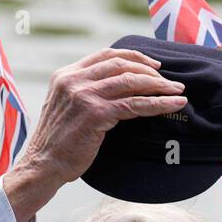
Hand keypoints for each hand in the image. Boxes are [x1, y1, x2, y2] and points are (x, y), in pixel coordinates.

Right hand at [3, 48, 186, 221]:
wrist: (43, 165)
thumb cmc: (57, 144)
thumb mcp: (66, 109)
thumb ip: (83, 94)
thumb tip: (114, 90)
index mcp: (66, 75)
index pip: (106, 55)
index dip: (133, 58)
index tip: (153, 66)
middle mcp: (74, 80)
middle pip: (121, 65)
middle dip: (151, 71)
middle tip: (171, 81)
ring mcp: (84, 95)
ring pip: (131, 82)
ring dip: (159, 86)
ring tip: (178, 92)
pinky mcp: (96, 113)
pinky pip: (135, 105)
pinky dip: (158, 104)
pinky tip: (174, 105)